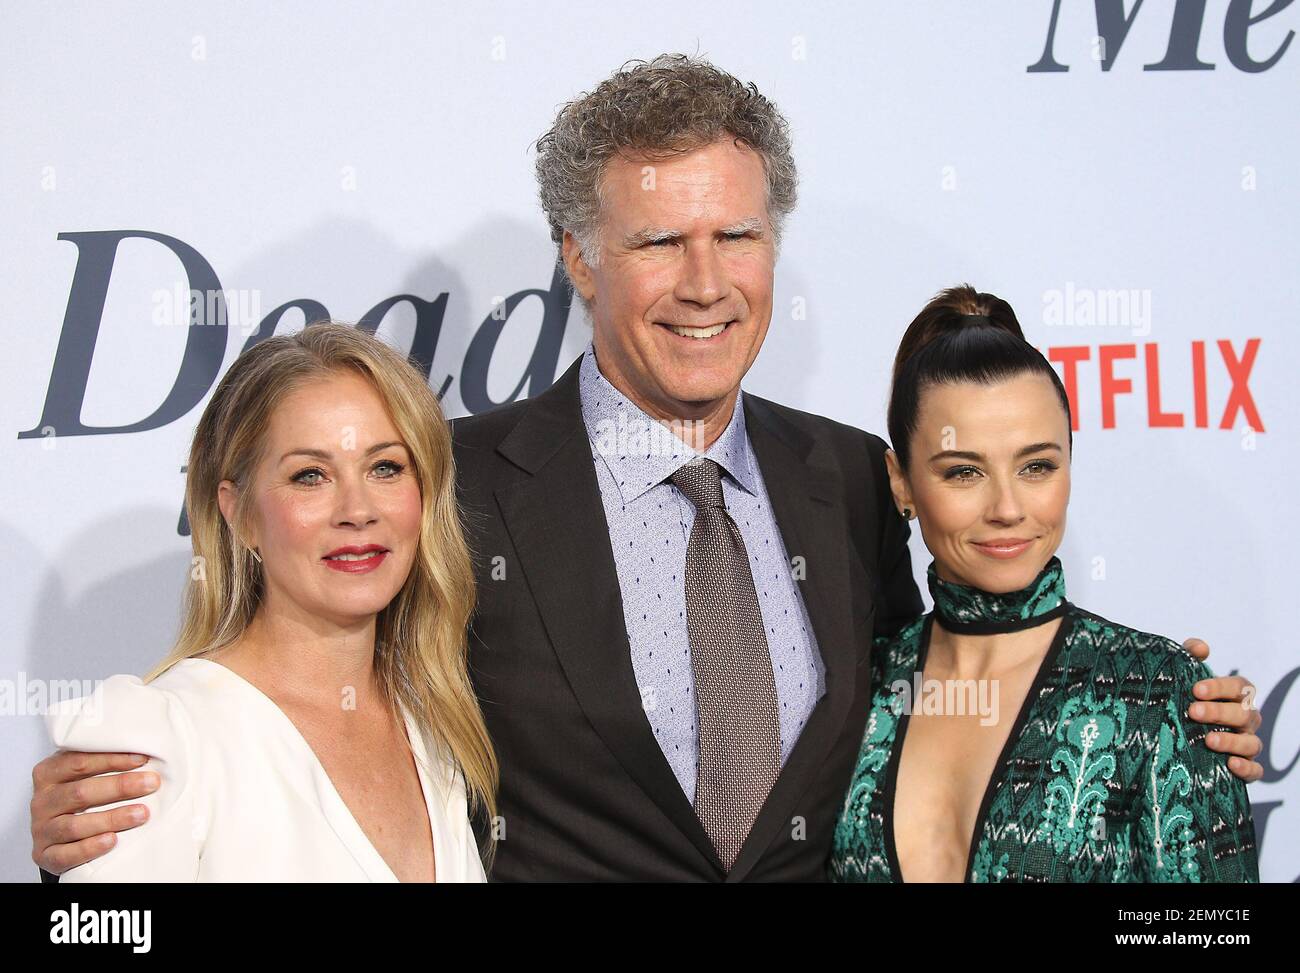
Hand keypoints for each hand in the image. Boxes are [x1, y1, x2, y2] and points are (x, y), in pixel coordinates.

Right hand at [30, 750, 158, 874]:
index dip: (112, 760)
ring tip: (142, 813)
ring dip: (112, 818)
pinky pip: (65, 854)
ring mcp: (42, 830)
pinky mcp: (45, 855)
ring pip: (75, 825)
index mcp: (48, 774)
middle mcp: (42, 802)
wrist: (55, 835)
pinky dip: (89, 848)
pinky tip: (112, 840)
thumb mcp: (83, 775)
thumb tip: (143, 754)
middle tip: (151, 783)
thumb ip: (103, 763)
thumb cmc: (77, 798)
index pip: (79, 763)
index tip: (142, 759)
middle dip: (120, 786)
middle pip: (81, 792)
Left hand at [1183, 637, 1263, 782]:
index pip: (1241, 687)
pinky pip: (1255, 771)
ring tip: (1208, 740)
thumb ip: (1190, 656)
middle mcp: (1246, 719)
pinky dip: (1247, 769)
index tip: (1196, 689)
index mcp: (1236, 697)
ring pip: (1251, 743)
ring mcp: (1246, 744)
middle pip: (1244, 714)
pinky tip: (1230, 765)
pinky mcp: (1244, 768)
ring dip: (1231, 741)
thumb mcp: (1184, 677)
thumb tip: (1200, 647)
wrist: (1178, 736)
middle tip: (1193, 712)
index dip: (1221, 687)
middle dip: (1219, 712)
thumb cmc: (1187, 701)